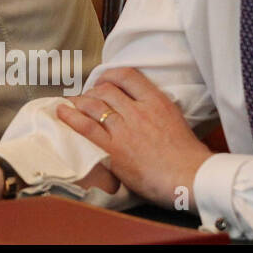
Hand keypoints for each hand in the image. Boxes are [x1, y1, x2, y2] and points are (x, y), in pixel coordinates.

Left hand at [57, 66, 211, 208]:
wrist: (191, 178)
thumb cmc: (189, 156)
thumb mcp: (176, 120)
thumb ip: (157, 110)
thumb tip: (142, 107)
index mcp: (156, 101)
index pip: (127, 75)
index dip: (110, 75)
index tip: (103, 80)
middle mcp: (138, 111)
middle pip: (106, 90)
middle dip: (93, 90)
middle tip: (87, 96)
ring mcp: (124, 129)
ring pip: (93, 105)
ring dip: (80, 101)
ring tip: (72, 103)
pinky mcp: (113, 149)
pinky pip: (85, 127)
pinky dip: (71, 117)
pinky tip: (62, 112)